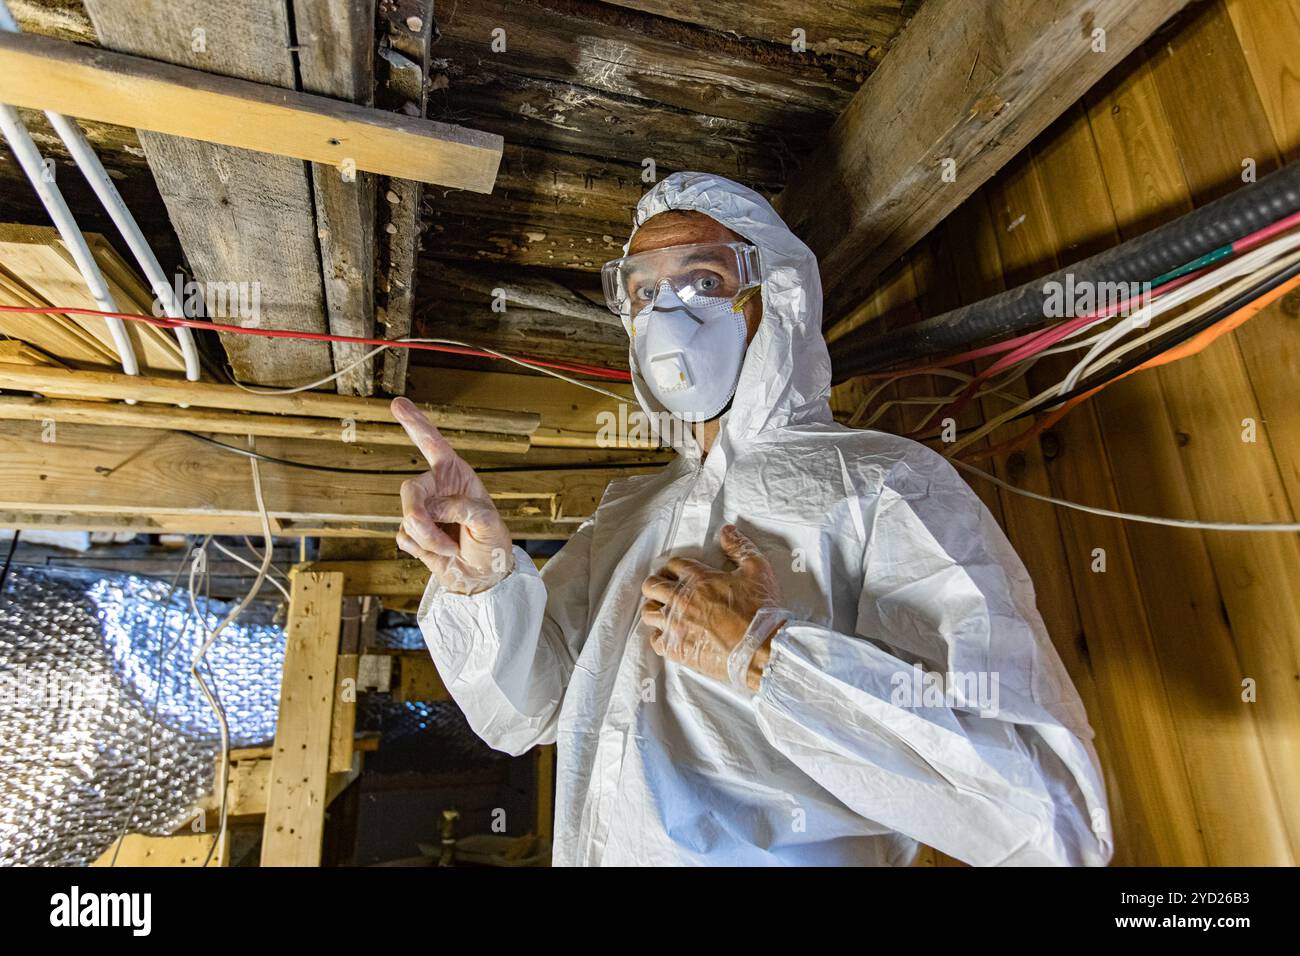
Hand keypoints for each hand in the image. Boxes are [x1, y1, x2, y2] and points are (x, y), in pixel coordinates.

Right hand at [391, 397, 513, 593]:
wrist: (483, 577)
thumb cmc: (492, 544)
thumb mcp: (489, 523)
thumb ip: (463, 509)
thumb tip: (430, 509)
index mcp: (458, 476)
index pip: (434, 445)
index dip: (416, 424)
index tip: (398, 403)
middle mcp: (438, 489)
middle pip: (410, 489)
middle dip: (417, 514)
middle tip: (431, 535)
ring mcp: (424, 511)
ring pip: (408, 518)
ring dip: (428, 538)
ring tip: (452, 548)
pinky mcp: (414, 534)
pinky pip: (404, 538)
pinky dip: (422, 549)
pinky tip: (441, 552)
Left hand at [639, 525, 784, 689]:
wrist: (762, 650)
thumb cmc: (761, 610)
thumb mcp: (758, 569)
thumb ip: (740, 547)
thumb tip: (726, 531)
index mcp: (698, 578)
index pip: (672, 565)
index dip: (675, 568)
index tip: (680, 575)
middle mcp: (681, 599)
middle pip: (652, 585)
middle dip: (659, 585)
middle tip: (670, 592)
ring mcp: (675, 624)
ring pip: (647, 612)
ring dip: (656, 609)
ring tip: (668, 613)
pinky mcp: (675, 649)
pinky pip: (654, 640)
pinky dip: (660, 636)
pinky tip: (672, 636)